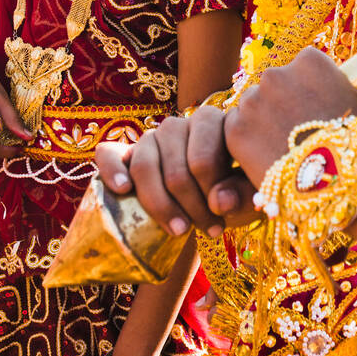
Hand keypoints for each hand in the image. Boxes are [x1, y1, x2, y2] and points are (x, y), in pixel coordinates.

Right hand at [96, 107, 256, 238]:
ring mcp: (150, 137)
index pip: (203, 158)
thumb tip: (220, 202)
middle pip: (175, 168)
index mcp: (213, 123)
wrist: (208, 205)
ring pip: (144, 166)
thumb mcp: (247, 195)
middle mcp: (179, 125)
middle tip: (207, 232)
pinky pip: (109, 154)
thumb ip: (242, 196)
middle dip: (192, 207)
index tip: (221, 222)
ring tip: (179, 231)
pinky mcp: (124, 152)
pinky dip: (113, 170)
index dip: (211, 195)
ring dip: (160, 205)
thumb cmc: (234, 194)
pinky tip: (123, 190)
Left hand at [223, 49, 356, 186]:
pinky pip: (235, 128)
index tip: (315, 110)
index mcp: (310, 60)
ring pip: (252, 107)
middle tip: (297, 133)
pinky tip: (265, 156)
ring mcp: (253, 100)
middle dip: (283, 105)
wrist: (344, 182)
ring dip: (263, 123)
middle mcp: (276, 73)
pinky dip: (247, 141)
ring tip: (283, 149)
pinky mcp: (236, 128)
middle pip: (274, 86)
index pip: (301, 68)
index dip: (308, 91)